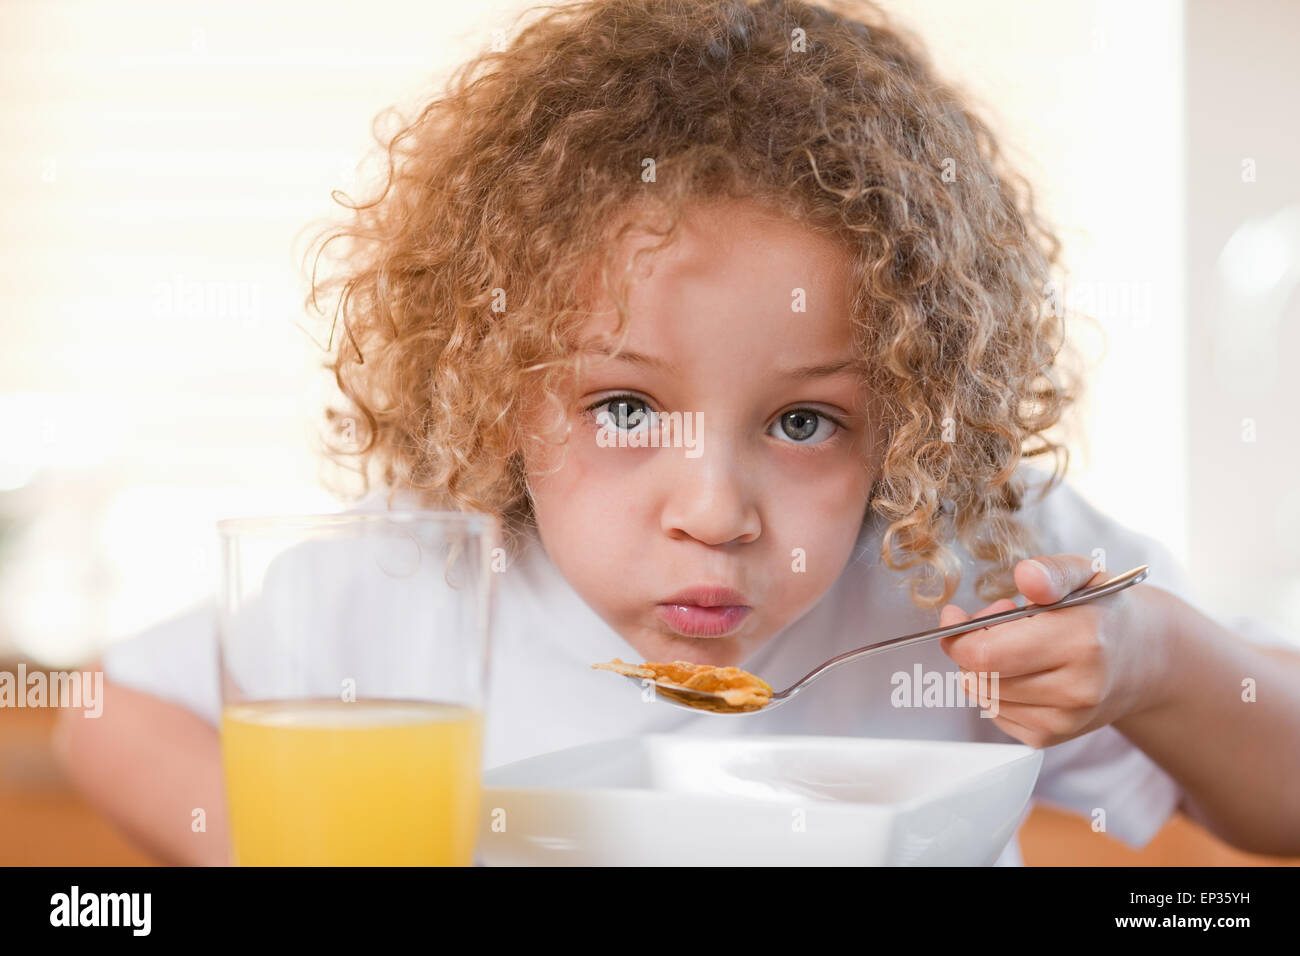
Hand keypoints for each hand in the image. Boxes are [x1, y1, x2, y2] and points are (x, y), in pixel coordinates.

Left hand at [937, 555, 1172, 747]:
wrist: (1144, 659)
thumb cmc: (1103, 612)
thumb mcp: (1084, 574)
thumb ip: (1052, 571)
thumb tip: (1026, 575)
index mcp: (1081, 642)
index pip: (986, 654)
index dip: (958, 636)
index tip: (956, 615)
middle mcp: (1076, 689)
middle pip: (979, 677)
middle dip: (971, 647)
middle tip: (997, 624)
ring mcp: (1065, 720)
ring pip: (983, 696)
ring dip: (982, 669)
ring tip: (1014, 646)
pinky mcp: (1051, 738)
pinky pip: (995, 713)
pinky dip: (995, 690)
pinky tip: (1022, 672)